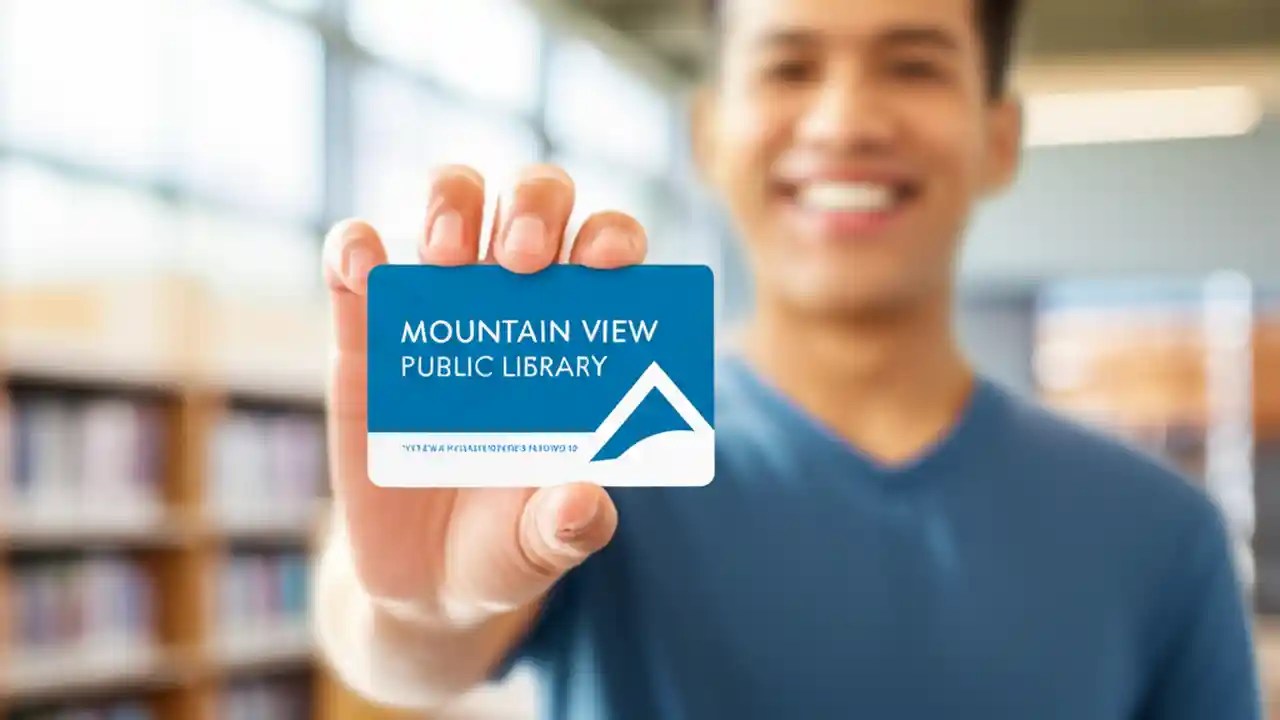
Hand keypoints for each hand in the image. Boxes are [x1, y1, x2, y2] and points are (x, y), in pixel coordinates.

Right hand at [322, 164, 643, 625]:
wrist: (423, 580)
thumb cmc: (505, 547)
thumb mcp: (541, 548)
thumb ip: (569, 528)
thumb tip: (583, 501)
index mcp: (577, 342)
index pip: (607, 256)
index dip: (612, 238)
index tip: (606, 262)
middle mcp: (513, 307)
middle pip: (534, 205)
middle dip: (533, 207)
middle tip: (521, 259)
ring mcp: (437, 312)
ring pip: (453, 203)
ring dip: (453, 203)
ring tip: (446, 256)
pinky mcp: (364, 337)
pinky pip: (356, 262)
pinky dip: (356, 247)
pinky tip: (365, 266)